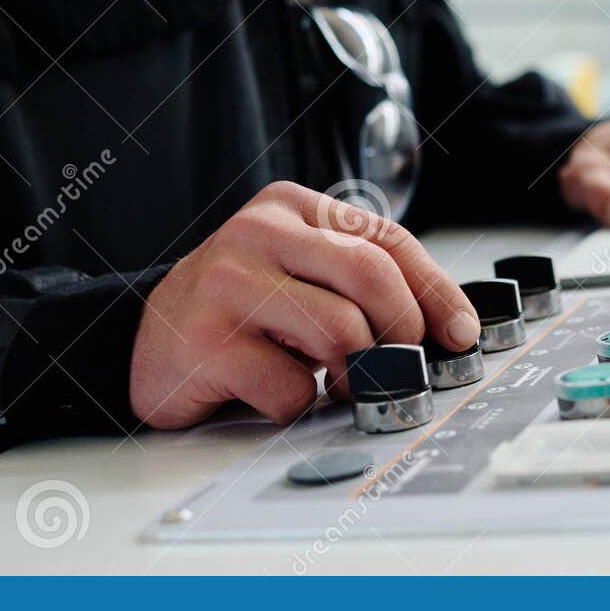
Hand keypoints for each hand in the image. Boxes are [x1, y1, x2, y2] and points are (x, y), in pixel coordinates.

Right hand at [129, 182, 480, 428]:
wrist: (148, 340)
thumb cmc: (239, 309)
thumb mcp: (300, 271)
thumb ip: (360, 281)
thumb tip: (445, 328)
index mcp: (291, 207)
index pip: (387, 239)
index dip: (436, 291)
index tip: (460, 332)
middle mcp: (258, 233)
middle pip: (370, 275)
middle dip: (404, 330)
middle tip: (403, 364)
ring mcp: (227, 283)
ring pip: (339, 330)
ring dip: (356, 373)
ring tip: (341, 382)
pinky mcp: (206, 341)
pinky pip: (291, 385)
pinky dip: (301, 403)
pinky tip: (280, 392)